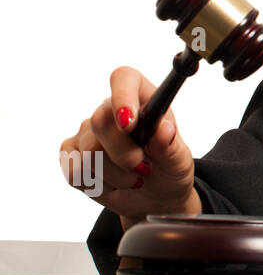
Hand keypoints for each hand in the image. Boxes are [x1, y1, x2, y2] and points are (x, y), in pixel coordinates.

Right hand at [59, 66, 200, 231]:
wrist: (155, 196)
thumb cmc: (170, 169)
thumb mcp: (179, 160)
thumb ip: (171, 145)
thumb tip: (164, 130)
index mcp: (142, 99)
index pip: (124, 78)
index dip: (122, 96)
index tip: (129, 123)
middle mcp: (110, 110)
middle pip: (100, 121)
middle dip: (123, 153)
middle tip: (143, 167)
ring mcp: (87, 132)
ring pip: (88, 152)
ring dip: (116, 175)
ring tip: (134, 178)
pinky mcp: (70, 154)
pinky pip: (74, 171)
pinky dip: (97, 185)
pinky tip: (113, 184)